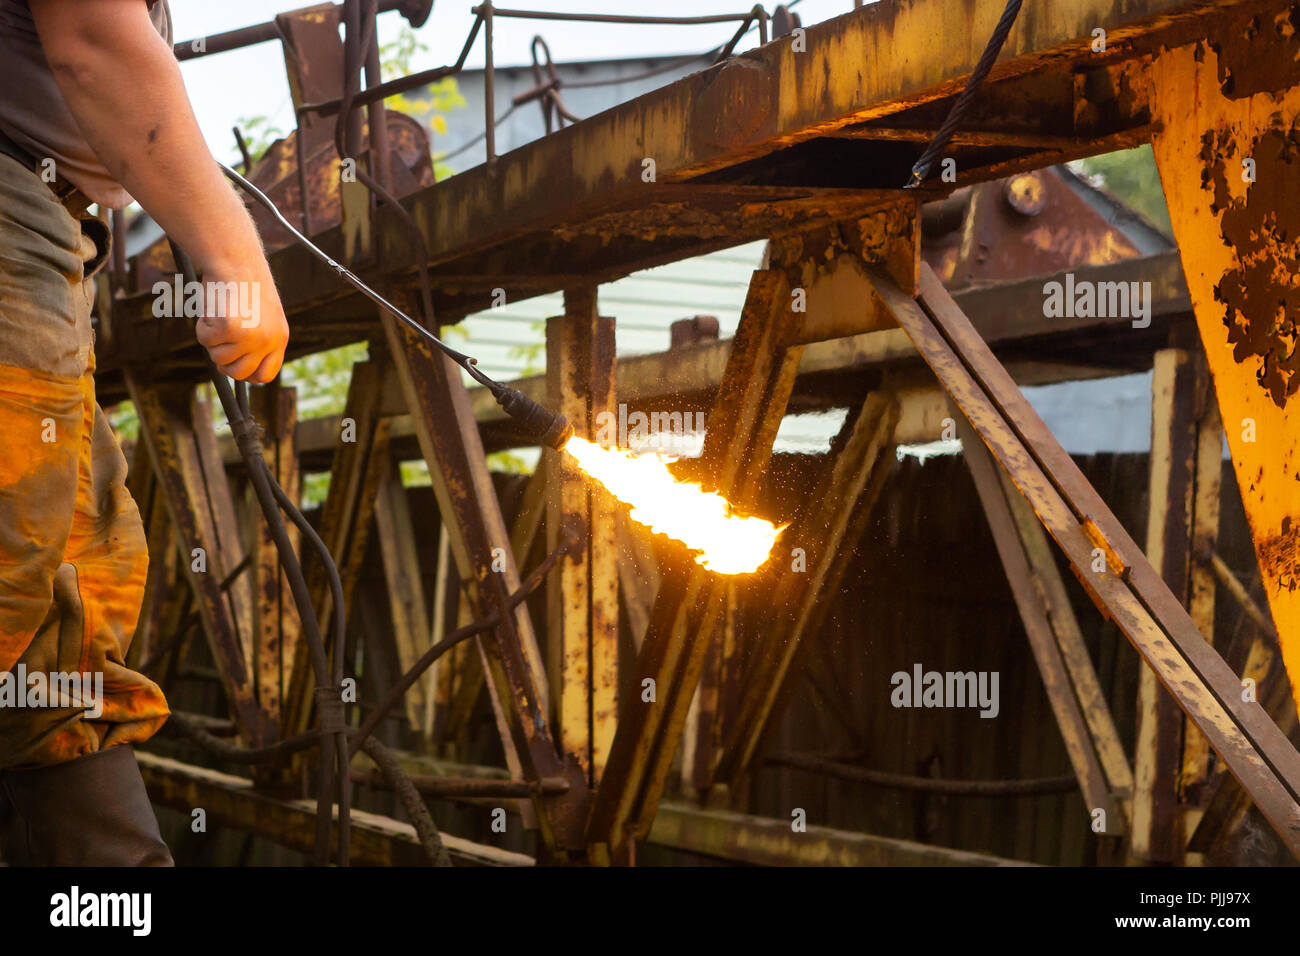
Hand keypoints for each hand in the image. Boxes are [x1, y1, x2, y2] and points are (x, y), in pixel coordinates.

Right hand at [193, 263, 288, 382]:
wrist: (236, 259)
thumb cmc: (243, 284)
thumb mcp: (260, 316)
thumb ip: (255, 341)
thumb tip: (235, 366)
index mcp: (279, 338)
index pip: (265, 375)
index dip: (245, 375)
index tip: (233, 365)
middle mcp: (268, 340)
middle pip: (238, 373)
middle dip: (223, 359)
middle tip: (219, 337)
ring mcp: (250, 336)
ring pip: (218, 357)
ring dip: (211, 338)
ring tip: (220, 313)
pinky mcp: (230, 328)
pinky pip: (205, 339)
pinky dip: (202, 324)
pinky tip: (213, 307)